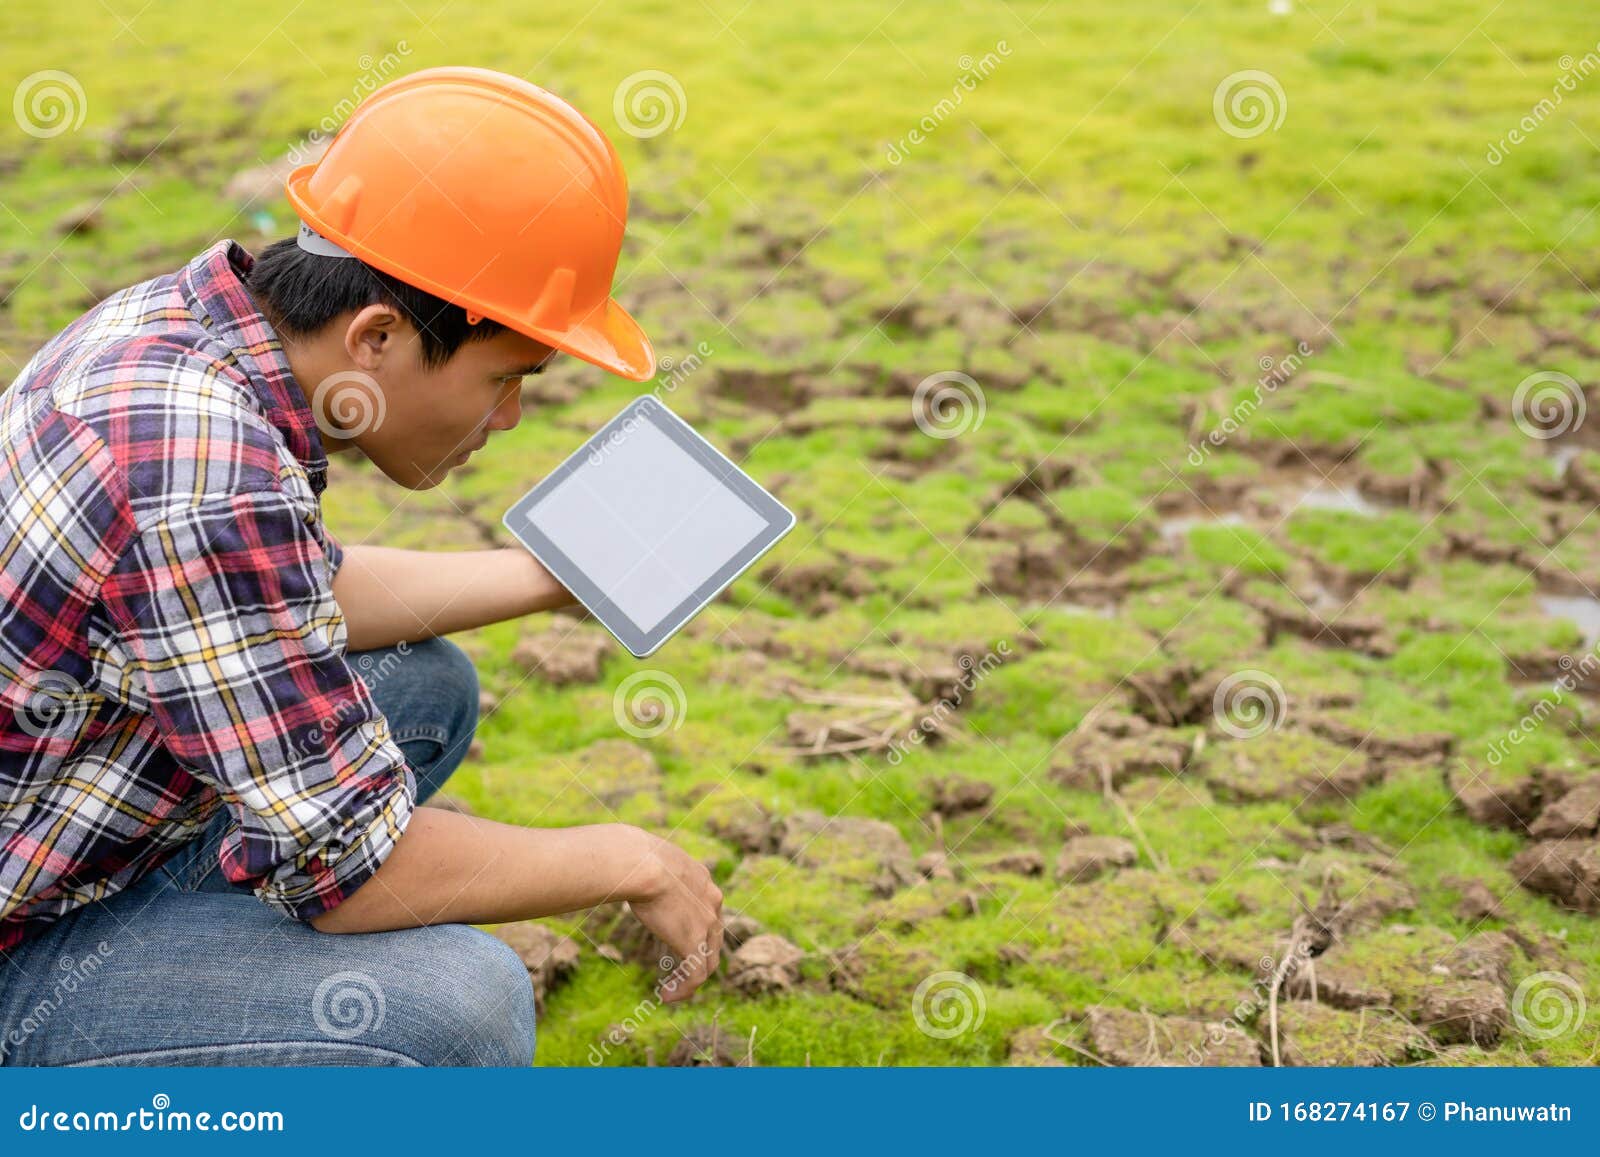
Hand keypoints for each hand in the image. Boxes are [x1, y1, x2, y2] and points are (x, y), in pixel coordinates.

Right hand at [621, 829, 722, 1001]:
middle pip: (714, 938)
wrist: (644, 863)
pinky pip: (696, 975)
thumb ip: (645, 870)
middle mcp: (712, 901)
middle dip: (698, 957)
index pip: (708, 910)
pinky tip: (666, 996)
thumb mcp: (648, 859)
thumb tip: (622, 866)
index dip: (696, 928)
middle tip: (680, 971)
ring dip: (690, 979)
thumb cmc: (634, 857)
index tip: (676, 938)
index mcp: (702, 880)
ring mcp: (707, 924)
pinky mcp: (695, 943)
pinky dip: (683, 989)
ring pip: (708, 961)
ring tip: (671, 991)